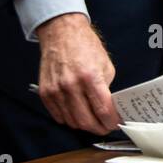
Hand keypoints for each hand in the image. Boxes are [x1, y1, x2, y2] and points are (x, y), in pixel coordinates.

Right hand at [35, 13, 120, 135]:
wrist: (62, 33)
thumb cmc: (85, 45)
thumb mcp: (105, 64)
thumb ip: (107, 88)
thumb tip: (109, 107)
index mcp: (90, 77)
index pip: (103, 110)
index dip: (112, 121)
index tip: (116, 123)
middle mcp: (71, 86)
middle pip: (86, 121)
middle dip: (99, 128)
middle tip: (106, 127)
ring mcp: (56, 91)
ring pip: (72, 121)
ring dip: (85, 125)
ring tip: (94, 121)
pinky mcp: (45, 93)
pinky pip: (58, 116)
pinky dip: (69, 119)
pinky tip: (78, 114)